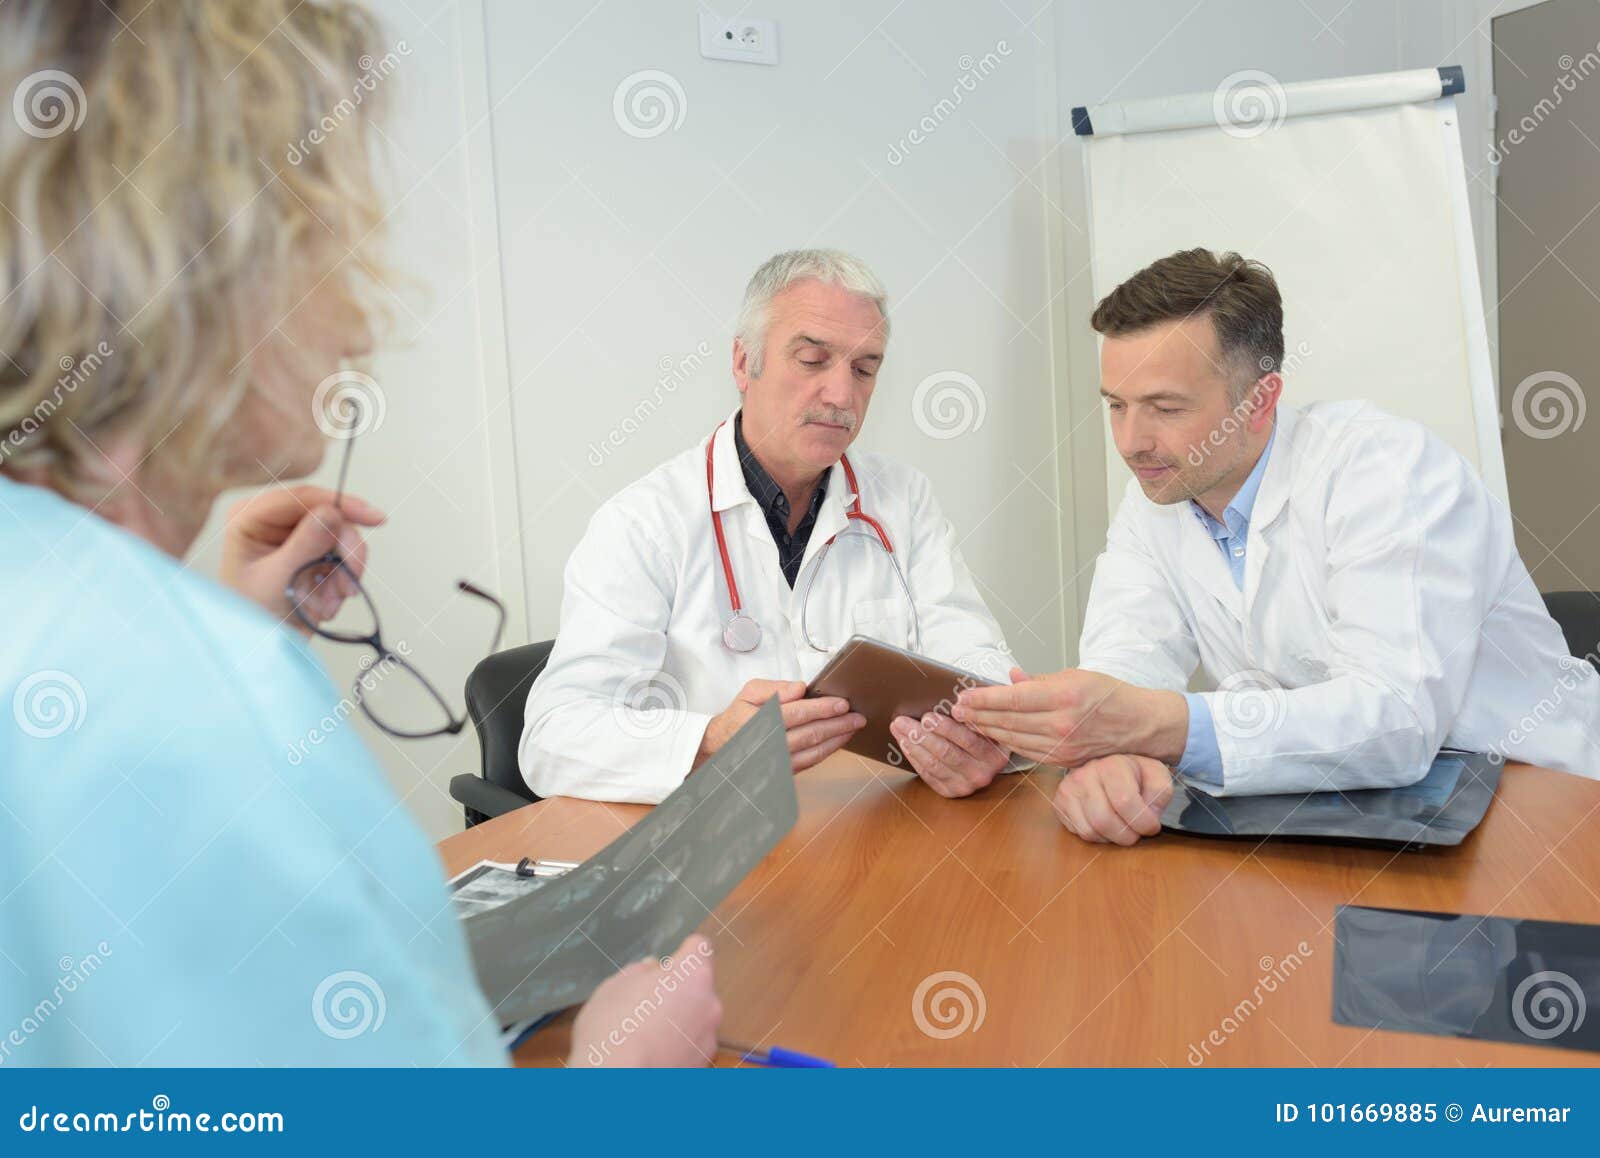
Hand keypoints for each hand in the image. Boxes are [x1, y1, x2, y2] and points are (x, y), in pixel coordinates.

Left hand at [219, 486, 384, 633]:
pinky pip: (344, 556)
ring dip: (345, 571)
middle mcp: (273, 522)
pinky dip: (344, 580)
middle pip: (328, 516)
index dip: (341, 504)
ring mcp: (296, 538)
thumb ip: (306, 544)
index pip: (302, 497)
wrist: (262, 652)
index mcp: (251, 518)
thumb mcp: (278, 580)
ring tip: (333, 601)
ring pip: (341, 537)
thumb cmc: (253, 618)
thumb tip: (332, 514)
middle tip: (350, 582)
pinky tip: (329, 602)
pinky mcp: (314, 554)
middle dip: (344, 551)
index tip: (373, 517)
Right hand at [569, 935, 720, 1066]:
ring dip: (678, 1021)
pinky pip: (690, 1046)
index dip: (681, 953)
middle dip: (676, 990)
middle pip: (698, 986)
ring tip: (643, 1035)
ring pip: (695, 1018)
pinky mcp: (703, 1066)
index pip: (699, 947)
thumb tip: (650, 970)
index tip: (666, 964)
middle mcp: (709, 1003)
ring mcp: (708, 1038)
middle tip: (645, 1003)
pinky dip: (677, 1047)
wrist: (618, 1085)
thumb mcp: (613, 987)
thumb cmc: (612, 1030)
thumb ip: (638, 972)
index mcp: (691, 974)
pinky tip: (650, 1055)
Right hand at [695, 679, 865, 772]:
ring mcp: (779, 762)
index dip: (822, 708)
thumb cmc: (737, 719)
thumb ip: (774, 689)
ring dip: (838, 740)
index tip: (842, 703)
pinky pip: (811, 762)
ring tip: (854, 727)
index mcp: (762, 722)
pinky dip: (828, 752)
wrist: (720, 751)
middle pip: (811, 733)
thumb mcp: (748, 694)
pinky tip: (839, 741)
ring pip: (815, 751)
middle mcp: (771, 745)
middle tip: (858, 716)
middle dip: (838, 724)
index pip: (798, 713)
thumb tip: (800, 688)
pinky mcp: (784, 773)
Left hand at [891, 711, 1007, 797]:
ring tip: (900, 729)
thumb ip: (975, 715)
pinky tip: (905, 743)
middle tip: (904, 720)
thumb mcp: (987, 725)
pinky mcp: (950, 791)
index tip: (927, 716)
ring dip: (913, 745)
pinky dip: (914, 757)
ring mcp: (965, 784)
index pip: (968, 740)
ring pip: (934, 764)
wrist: (987, 762)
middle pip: (946, 752)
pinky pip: (928, 774)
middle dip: (922, 735)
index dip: (946, 728)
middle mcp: (982, 773)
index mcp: (994, 754)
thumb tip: (948, 701)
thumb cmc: (984, 735)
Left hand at [953, 667, 1186, 767]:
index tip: (963, 696)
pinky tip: (993, 734)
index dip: (984, 699)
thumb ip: (1039, 680)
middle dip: (978, 715)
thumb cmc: (1110, 695)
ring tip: (968, 721)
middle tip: (956, 709)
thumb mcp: (1076, 676)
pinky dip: (1006, 742)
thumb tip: (1011, 677)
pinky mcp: (1062, 760)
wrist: (1140, 725)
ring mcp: (1062, 746)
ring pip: (1013, 738)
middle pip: (1008, 721)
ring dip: (987, 730)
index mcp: (1065, 697)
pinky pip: (1026, 750)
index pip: (1014, 699)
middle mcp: (1062, 724)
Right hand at [1053, 754, 1173, 845]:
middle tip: (1137, 834)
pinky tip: (1106, 825)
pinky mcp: (1059, 803)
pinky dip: (1097, 836)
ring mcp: (1068, 789)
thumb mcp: (1155, 775)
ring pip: (1090, 831)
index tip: (1153, 826)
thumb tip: (1150, 814)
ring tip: (1122, 828)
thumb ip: (1160, 792)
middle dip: (1126, 836)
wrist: (1106, 763)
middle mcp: (1085, 774)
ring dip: (1111, 838)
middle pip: (1104, 821)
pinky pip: (1079, 832)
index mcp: (1112, 764)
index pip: (1125, 802)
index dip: (1142, 822)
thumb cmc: (1133, 773)